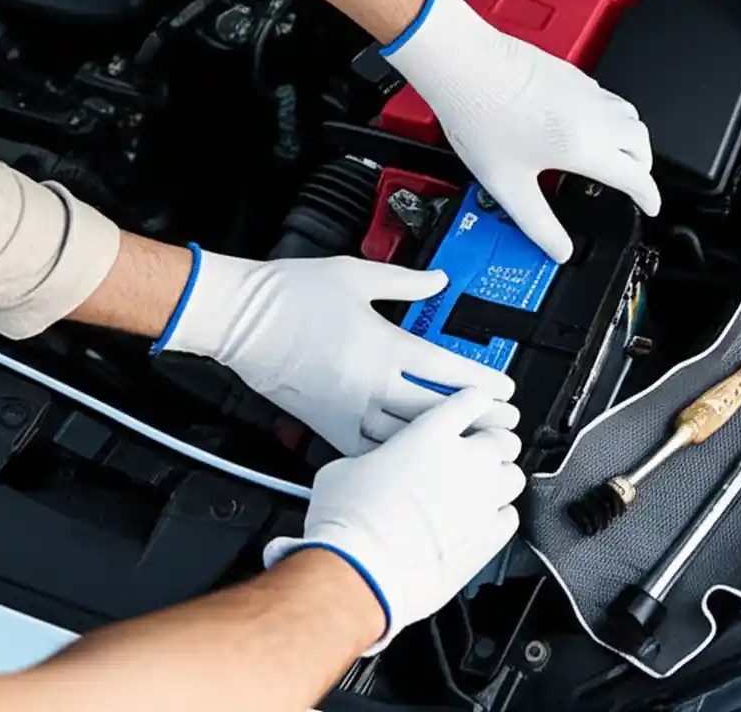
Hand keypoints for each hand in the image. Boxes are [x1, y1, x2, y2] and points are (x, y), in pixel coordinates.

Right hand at [161, 251, 517, 455]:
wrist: (236, 318)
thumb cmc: (288, 295)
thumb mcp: (355, 275)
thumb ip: (406, 282)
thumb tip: (440, 280)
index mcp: (382, 346)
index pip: (446, 370)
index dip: (482, 383)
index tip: (505, 391)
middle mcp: (368, 385)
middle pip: (434, 412)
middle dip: (474, 422)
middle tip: (503, 428)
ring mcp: (345, 412)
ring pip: (404, 440)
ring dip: (440, 447)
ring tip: (470, 451)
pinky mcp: (324, 427)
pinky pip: (366, 451)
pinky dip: (392, 459)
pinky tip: (413, 464)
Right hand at [264, 388, 525, 652]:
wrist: (361, 570)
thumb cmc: (347, 521)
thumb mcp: (343, 470)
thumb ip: (371, 461)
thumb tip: (369, 469)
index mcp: (429, 434)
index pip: (470, 401)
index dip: (474, 400)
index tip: (475, 404)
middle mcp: (464, 461)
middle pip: (502, 438)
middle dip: (493, 443)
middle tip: (478, 452)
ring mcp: (482, 500)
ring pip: (513, 476)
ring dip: (500, 479)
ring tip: (482, 488)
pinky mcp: (489, 538)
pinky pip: (509, 517)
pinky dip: (499, 516)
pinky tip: (483, 521)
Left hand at [382, 0, 660, 262]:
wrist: (465, 67)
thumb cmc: (481, 115)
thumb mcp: (508, 186)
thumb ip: (538, 225)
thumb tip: (558, 250)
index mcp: (586, 147)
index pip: (637, 177)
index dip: (649, 197)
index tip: (650, 207)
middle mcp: (595, 116)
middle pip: (643, 145)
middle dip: (642, 169)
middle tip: (631, 185)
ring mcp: (588, 91)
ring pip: (630, 117)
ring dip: (631, 141)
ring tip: (612, 158)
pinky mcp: (575, 76)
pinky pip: (609, 99)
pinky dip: (612, 119)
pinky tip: (585, 128)